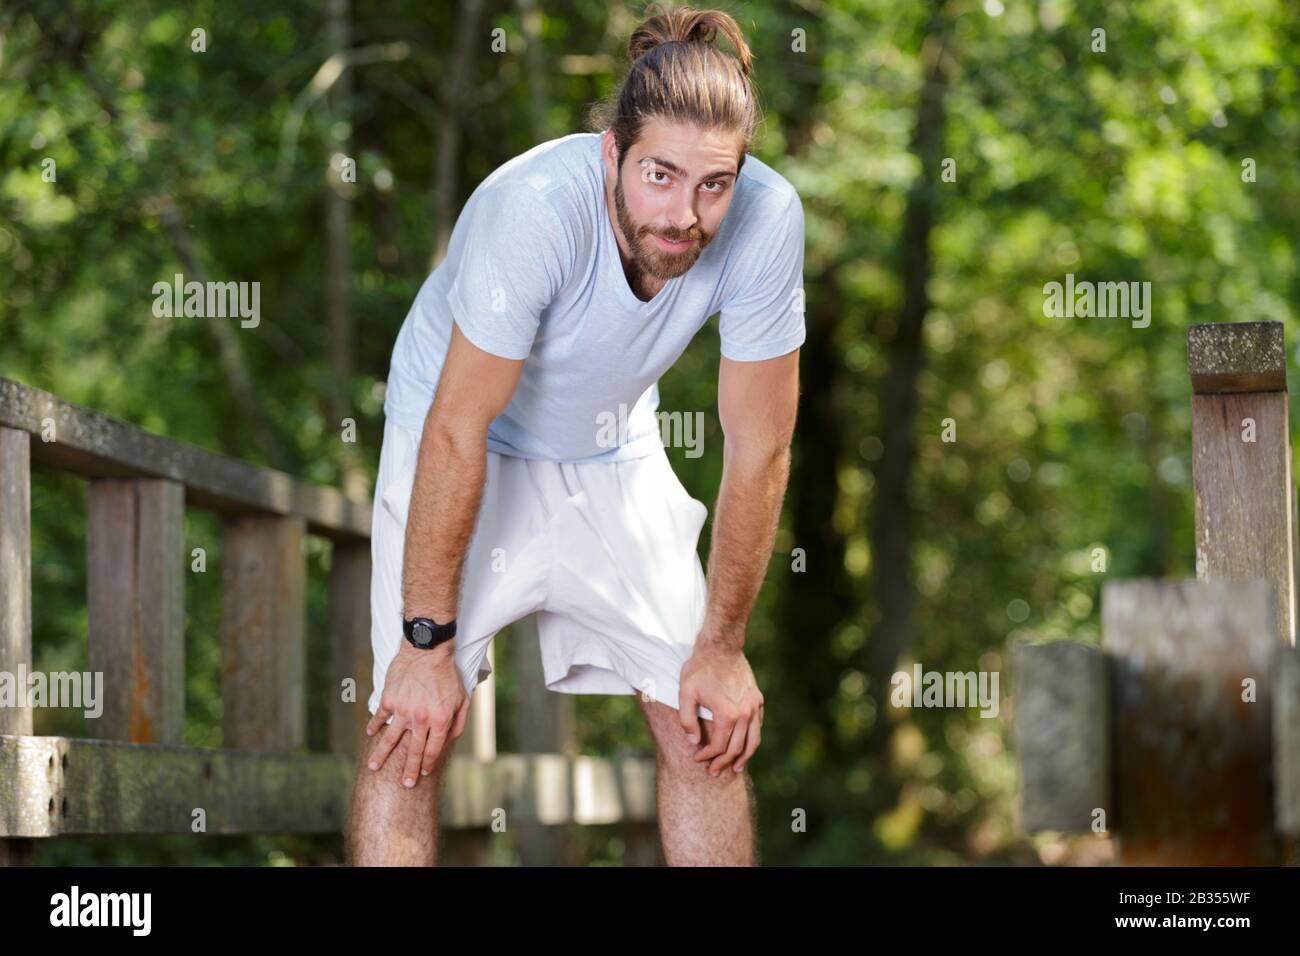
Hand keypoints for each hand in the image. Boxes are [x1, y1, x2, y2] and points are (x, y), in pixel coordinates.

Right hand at [365, 641, 469, 787]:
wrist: (428, 650)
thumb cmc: (447, 674)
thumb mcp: (462, 699)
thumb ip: (458, 722)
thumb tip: (450, 740)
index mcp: (440, 721)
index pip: (433, 750)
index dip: (428, 763)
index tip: (422, 773)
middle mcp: (420, 720)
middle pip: (413, 751)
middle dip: (408, 770)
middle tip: (404, 784)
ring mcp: (403, 711)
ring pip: (390, 739)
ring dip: (382, 755)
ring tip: (374, 767)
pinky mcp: (389, 700)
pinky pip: (380, 717)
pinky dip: (374, 726)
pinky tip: (370, 734)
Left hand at [677, 640, 763, 775]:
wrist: (721, 646)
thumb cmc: (700, 669)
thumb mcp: (685, 694)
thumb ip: (687, 721)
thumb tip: (694, 742)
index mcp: (726, 714)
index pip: (718, 746)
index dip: (707, 756)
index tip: (697, 759)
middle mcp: (744, 713)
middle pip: (736, 748)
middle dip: (723, 763)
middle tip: (714, 771)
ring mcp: (754, 706)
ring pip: (752, 740)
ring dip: (744, 757)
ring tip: (736, 768)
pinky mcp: (758, 699)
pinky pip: (758, 726)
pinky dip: (752, 739)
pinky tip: (745, 745)